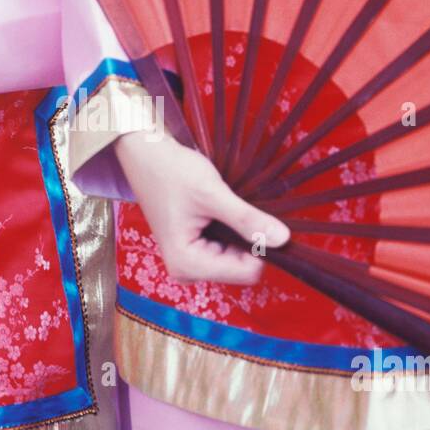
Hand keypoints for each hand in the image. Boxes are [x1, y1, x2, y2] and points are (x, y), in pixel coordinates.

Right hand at [114, 130, 289, 285]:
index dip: (261, 247)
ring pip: (237, 258)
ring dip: (240, 234)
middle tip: (237, 207)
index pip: (246, 272)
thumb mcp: (212, 194)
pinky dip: (231, 231)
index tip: (260, 217)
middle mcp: (187, 270)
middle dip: (248, 240)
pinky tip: (220, 210)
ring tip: (225, 207)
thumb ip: (247, 219)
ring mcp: (190, 262)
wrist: (146, 156)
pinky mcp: (193, 251)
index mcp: (187, 263)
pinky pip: (227, 250)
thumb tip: (284, 240)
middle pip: (242, 268)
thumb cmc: (171, 172)